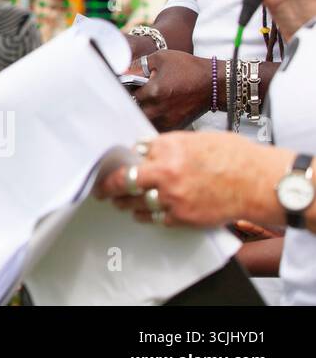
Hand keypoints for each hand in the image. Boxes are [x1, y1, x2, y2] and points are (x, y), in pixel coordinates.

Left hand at [95, 131, 290, 227]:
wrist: (257, 183)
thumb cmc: (233, 156)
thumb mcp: (196, 139)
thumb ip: (168, 145)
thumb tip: (148, 148)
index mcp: (167, 148)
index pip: (134, 153)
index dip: (125, 159)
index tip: (114, 163)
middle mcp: (165, 173)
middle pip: (124, 181)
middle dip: (108, 186)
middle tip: (101, 188)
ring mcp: (172, 197)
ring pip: (136, 202)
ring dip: (123, 203)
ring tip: (116, 202)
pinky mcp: (182, 217)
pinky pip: (155, 218)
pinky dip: (145, 216)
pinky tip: (139, 214)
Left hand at [130, 50, 209, 130]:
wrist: (215, 83)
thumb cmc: (189, 68)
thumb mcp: (161, 58)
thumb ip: (139, 65)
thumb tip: (122, 71)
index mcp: (153, 92)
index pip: (126, 94)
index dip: (126, 88)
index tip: (128, 85)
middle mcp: (158, 109)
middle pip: (133, 110)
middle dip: (131, 102)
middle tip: (136, 93)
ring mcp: (166, 120)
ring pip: (143, 120)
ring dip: (141, 112)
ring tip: (147, 101)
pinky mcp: (174, 126)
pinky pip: (155, 126)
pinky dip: (153, 119)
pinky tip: (157, 109)